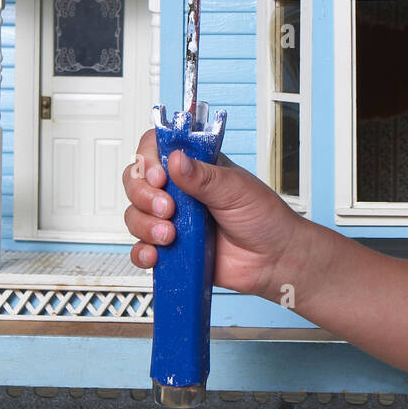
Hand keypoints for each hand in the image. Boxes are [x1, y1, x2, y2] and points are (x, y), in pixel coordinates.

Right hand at [123, 126, 301, 300]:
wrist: (273, 259)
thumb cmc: (262, 216)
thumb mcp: (235, 188)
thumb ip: (203, 176)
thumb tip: (176, 160)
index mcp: (193, 166)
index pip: (155, 149)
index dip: (148, 160)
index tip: (159, 176)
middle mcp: (178, 190)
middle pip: (136, 181)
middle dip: (144, 195)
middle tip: (169, 209)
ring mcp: (172, 219)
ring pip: (134, 215)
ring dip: (145, 225)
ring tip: (170, 235)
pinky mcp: (171, 249)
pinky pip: (142, 249)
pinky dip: (142, 252)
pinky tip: (156, 255)